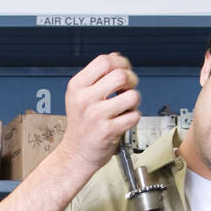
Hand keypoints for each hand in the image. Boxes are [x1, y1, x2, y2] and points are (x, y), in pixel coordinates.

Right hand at [55, 52, 140, 173]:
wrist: (76, 153)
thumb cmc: (81, 124)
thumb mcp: (80, 95)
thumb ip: (97, 75)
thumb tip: (116, 57)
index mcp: (77, 86)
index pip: (104, 61)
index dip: (121, 63)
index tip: (124, 70)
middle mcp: (85, 99)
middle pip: (120, 75)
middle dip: (131, 79)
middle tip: (128, 88)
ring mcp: (96, 115)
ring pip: (131, 96)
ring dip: (134, 100)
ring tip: (126, 106)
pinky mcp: (107, 131)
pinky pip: (133, 116)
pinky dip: (134, 117)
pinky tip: (124, 119)